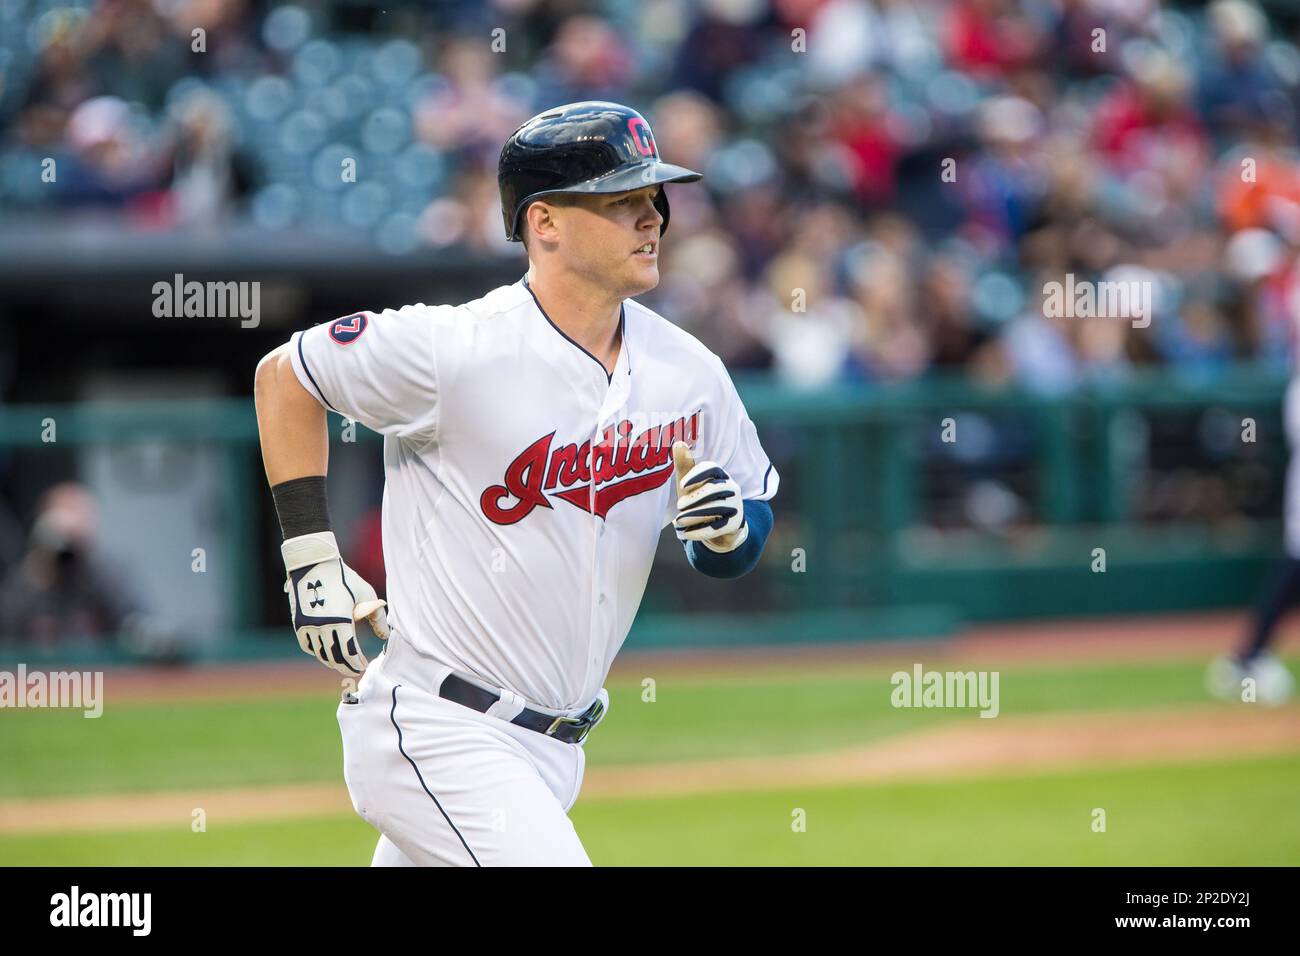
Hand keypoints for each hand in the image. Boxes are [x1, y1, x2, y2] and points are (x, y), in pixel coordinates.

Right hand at [281, 531, 389, 675]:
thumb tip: (385, 636)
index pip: (349, 652)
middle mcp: (322, 627)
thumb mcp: (366, 595)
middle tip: (354, 670)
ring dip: (332, 661)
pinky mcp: (298, 623)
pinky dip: (318, 652)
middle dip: (346, 666)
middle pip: (335, 657)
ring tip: (342, 663)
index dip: (357, 662)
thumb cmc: (345, 578)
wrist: (314, 564)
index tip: (364, 665)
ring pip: (320, 653)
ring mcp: (307, 626)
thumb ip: (377, 617)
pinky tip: (327, 653)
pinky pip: (307, 645)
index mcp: (341, 621)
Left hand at [671, 441, 747, 552]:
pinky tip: (685, 533)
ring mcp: (736, 506)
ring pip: (716, 508)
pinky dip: (699, 531)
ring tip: (679, 521)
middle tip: (679, 506)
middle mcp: (731, 488)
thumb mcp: (690, 484)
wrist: (718, 526)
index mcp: (720, 475)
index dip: (697, 475)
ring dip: (694, 515)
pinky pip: (717, 527)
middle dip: (694, 498)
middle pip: (714, 489)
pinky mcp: (735, 524)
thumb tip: (678, 443)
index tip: (682, 484)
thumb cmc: (700, 499)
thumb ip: (684, 465)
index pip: (712, 468)